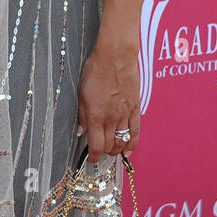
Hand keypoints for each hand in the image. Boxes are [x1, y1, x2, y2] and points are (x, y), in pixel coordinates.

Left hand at [76, 40, 139, 163]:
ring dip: (117, 150)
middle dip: (104, 153)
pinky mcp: (135, 109)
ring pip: (123, 141)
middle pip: (110, 145)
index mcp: (95, 115)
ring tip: (112, 152)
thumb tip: (80, 132)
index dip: (94, 156)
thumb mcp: (81, 92)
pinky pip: (136, 132)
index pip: (96, 145)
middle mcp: (111, 118)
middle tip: (99, 153)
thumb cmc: (95, 71)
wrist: (116, 58)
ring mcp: (125, 115)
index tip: (91, 159)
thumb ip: (81, 115)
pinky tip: (129, 150)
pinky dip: (133, 143)